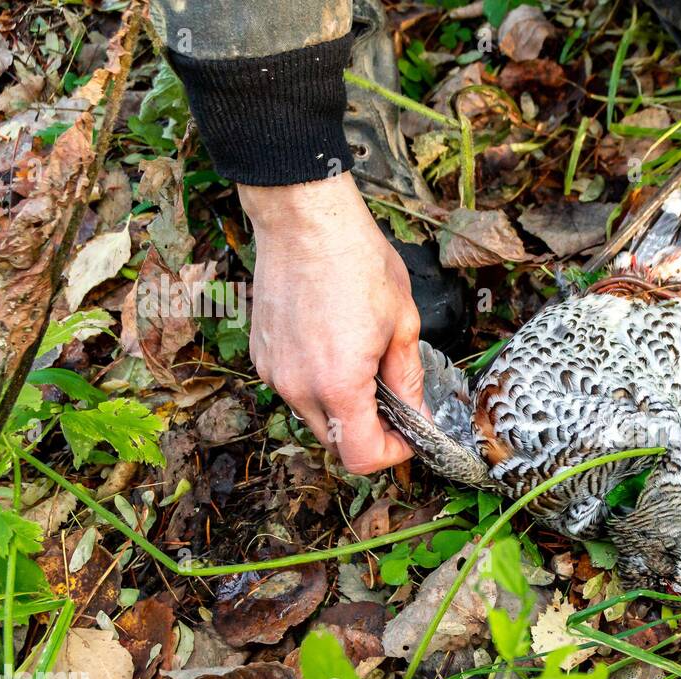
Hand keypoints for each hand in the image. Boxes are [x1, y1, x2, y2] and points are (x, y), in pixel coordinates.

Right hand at [239, 173, 426, 473]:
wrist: (305, 219)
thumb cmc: (357, 261)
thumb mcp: (402, 324)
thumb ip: (409, 379)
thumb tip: (418, 414)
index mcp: (338, 384)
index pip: (360, 457)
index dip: (391, 454)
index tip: (408, 435)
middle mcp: (298, 386)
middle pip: (336, 442)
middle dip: (368, 431)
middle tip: (393, 402)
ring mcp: (274, 372)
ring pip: (313, 416)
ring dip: (342, 406)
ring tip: (364, 365)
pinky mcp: (261, 355)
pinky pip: (293, 388)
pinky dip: (316, 383)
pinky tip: (334, 347)